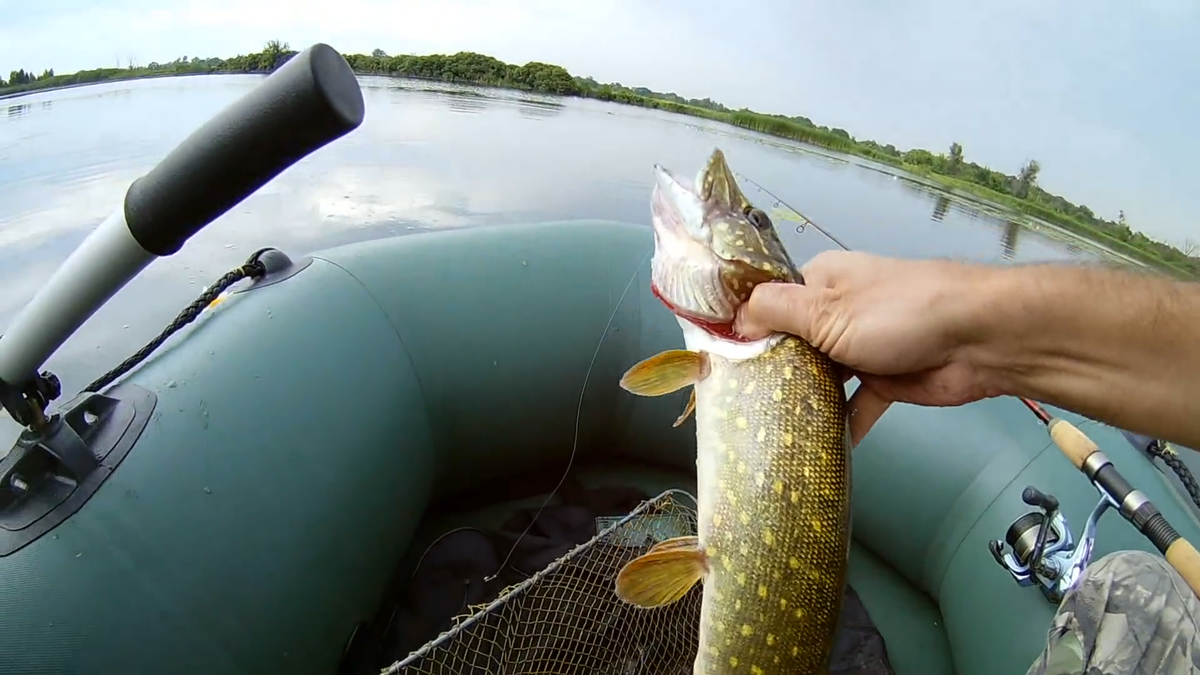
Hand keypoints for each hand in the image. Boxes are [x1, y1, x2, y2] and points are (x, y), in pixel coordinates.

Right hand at [734, 250, 999, 446]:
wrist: (978, 339)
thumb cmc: (896, 313)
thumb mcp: (825, 310)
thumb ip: (775, 312)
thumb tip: (733, 319)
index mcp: (821, 283)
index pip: (770, 304)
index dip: (745, 330)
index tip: (716, 362)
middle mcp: (838, 312)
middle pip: (792, 345)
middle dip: (771, 372)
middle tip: (735, 405)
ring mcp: (862, 348)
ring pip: (822, 378)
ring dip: (803, 400)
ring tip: (766, 429)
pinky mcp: (886, 381)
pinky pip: (855, 406)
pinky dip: (842, 424)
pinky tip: (818, 448)